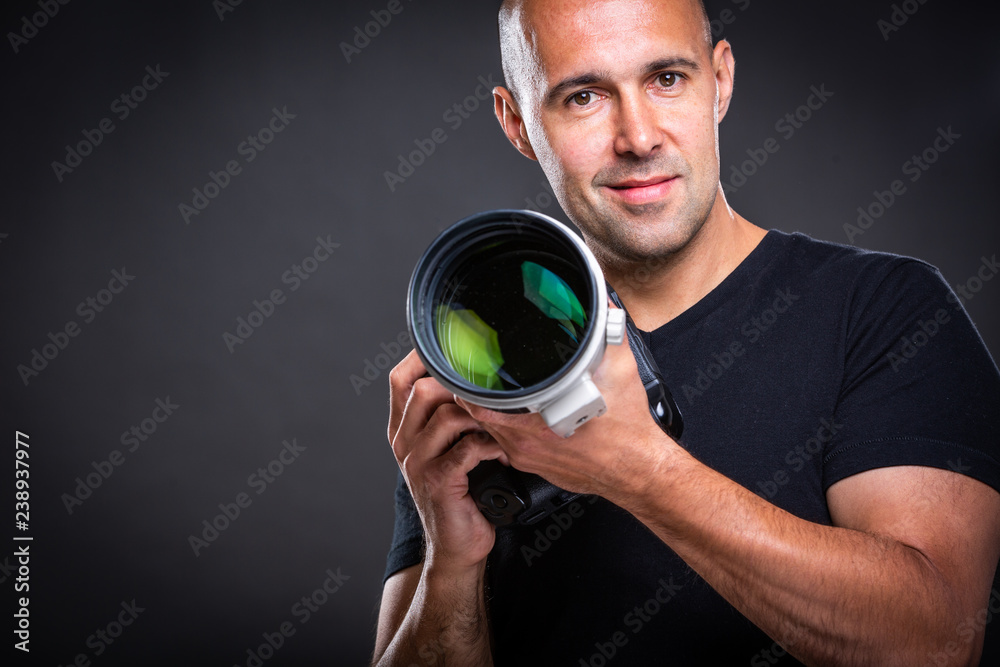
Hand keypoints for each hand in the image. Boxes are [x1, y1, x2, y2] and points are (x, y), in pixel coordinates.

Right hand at [388, 350, 506, 571]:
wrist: (457, 547)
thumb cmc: (460, 494)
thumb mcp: (447, 450)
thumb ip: (449, 417)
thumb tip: (476, 380)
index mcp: (402, 430)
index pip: (399, 380)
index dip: (423, 358)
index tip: (453, 350)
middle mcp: (404, 443)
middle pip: (423, 390)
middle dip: (462, 390)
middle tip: (489, 401)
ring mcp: (417, 463)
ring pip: (447, 416)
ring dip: (482, 418)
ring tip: (500, 429)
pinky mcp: (438, 482)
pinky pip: (467, 448)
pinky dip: (491, 445)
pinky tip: (502, 452)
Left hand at [456, 336, 677, 505]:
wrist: (639, 469)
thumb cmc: (628, 429)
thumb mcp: (621, 371)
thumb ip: (608, 333)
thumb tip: (603, 307)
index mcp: (537, 424)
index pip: (479, 406)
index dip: (467, 387)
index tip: (466, 371)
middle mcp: (527, 444)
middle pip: (480, 417)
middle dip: (476, 396)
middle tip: (477, 376)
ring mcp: (530, 459)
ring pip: (493, 433)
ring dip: (491, 412)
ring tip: (496, 392)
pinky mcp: (537, 467)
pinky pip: (509, 446)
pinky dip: (508, 429)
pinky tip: (521, 415)